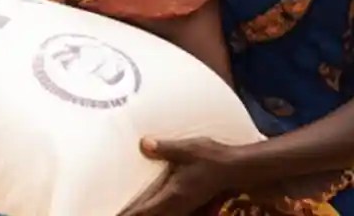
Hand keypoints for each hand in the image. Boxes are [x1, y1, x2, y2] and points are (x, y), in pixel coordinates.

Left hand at [117, 137, 234, 215]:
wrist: (237, 168)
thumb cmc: (212, 158)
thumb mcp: (186, 149)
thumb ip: (164, 148)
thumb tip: (143, 144)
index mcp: (172, 195)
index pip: (144, 211)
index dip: (128, 214)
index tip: (116, 215)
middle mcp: (177, 206)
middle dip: (134, 215)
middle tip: (119, 213)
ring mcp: (185, 207)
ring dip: (147, 213)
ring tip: (131, 210)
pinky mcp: (191, 204)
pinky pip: (170, 213)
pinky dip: (158, 210)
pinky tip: (155, 205)